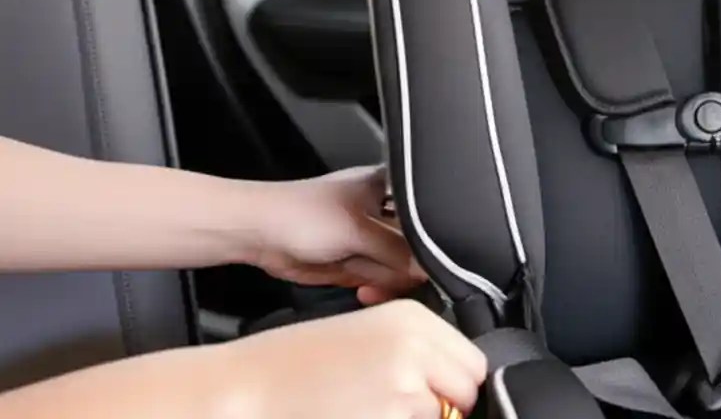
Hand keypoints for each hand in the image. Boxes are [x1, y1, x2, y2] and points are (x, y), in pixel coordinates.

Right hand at [218, 300, 487, 417]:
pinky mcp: (389, 418)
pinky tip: (357, 416)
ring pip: (441, 418)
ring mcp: (404, 388)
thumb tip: (458, 381)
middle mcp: (415, 347)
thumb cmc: (293, 367)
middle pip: (467, 392)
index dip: (452, 383)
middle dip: (443, 407)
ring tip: (364, 409)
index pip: (472, 362)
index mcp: (411, 318)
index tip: (429, 391)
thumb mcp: (366, 336)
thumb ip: (418, 350)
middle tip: (395, 406)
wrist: (242, 392)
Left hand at [247, 166, 425, 304]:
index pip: (429, 214)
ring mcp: (373, 239)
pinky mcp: (359, 262)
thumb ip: (397, 250)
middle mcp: (385, 212)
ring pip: (402, 268)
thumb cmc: (301, 214)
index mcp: (392, 188)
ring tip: (371, 283)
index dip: (434, 238)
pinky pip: (382, 281)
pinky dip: (377, 290)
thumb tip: (429, 268)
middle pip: (419, 245)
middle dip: (409, 266)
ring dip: (391, 282)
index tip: (433, 260)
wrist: (259, 235)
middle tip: (401, 277)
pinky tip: (365, 291)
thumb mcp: (358, 230)